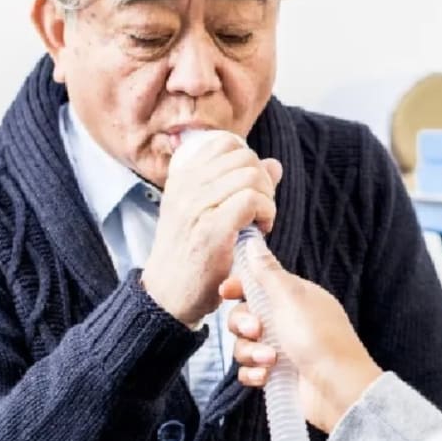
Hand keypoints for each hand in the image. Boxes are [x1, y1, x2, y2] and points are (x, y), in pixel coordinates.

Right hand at [141, 132, 283, 327]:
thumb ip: (239, 185)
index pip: (225, 142)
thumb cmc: (190, 256)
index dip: (248, 160)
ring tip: (260, 220)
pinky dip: (266, 212)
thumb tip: (274, 164)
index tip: (249, 187)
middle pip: (244, 157)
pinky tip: (261, 230)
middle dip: (262, 180)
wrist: (166, 298)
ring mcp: (196, 206)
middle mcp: (185, 187)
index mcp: (181, 178)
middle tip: (260, 207)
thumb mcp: (205, 212)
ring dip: (266, 198)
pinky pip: (251, 200)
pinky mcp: (211, 229)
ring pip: (251, 176)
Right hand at [220, 239, 382, 432]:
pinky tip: (265, 377)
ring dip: (251, 352)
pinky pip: (250, 370)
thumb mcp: (291, 297)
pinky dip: (254, 373)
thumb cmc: (320, 338)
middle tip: (257, 331)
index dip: (240, 288)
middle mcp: (288, 320)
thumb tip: (254, 241)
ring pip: (244, 344)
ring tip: (270, 359)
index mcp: (295, 296)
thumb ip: (268, 272)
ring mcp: (282, 348)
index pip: (259, 285)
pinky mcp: (277, 374)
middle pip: (245, 315)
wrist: (338, 389)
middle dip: (243, 324)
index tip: (227, 292)